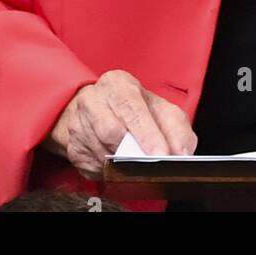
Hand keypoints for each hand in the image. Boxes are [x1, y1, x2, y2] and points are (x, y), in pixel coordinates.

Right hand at [41, 69, 197, 178]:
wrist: (95, 111)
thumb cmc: (132, 110)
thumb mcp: (159, 108)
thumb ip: (176, 127)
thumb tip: (183, 151)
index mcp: (117, 83)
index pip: (133, 108)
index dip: (148, 134)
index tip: (163, 153)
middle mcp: (93, 99)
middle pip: (112, 131)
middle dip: (134, 151)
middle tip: (151, 165)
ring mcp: (78, 123)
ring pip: (101, 152)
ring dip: (121, 162)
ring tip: (133, 161)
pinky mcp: (72, 147)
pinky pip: (93, 167)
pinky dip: (109, 171)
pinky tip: (116, 164)